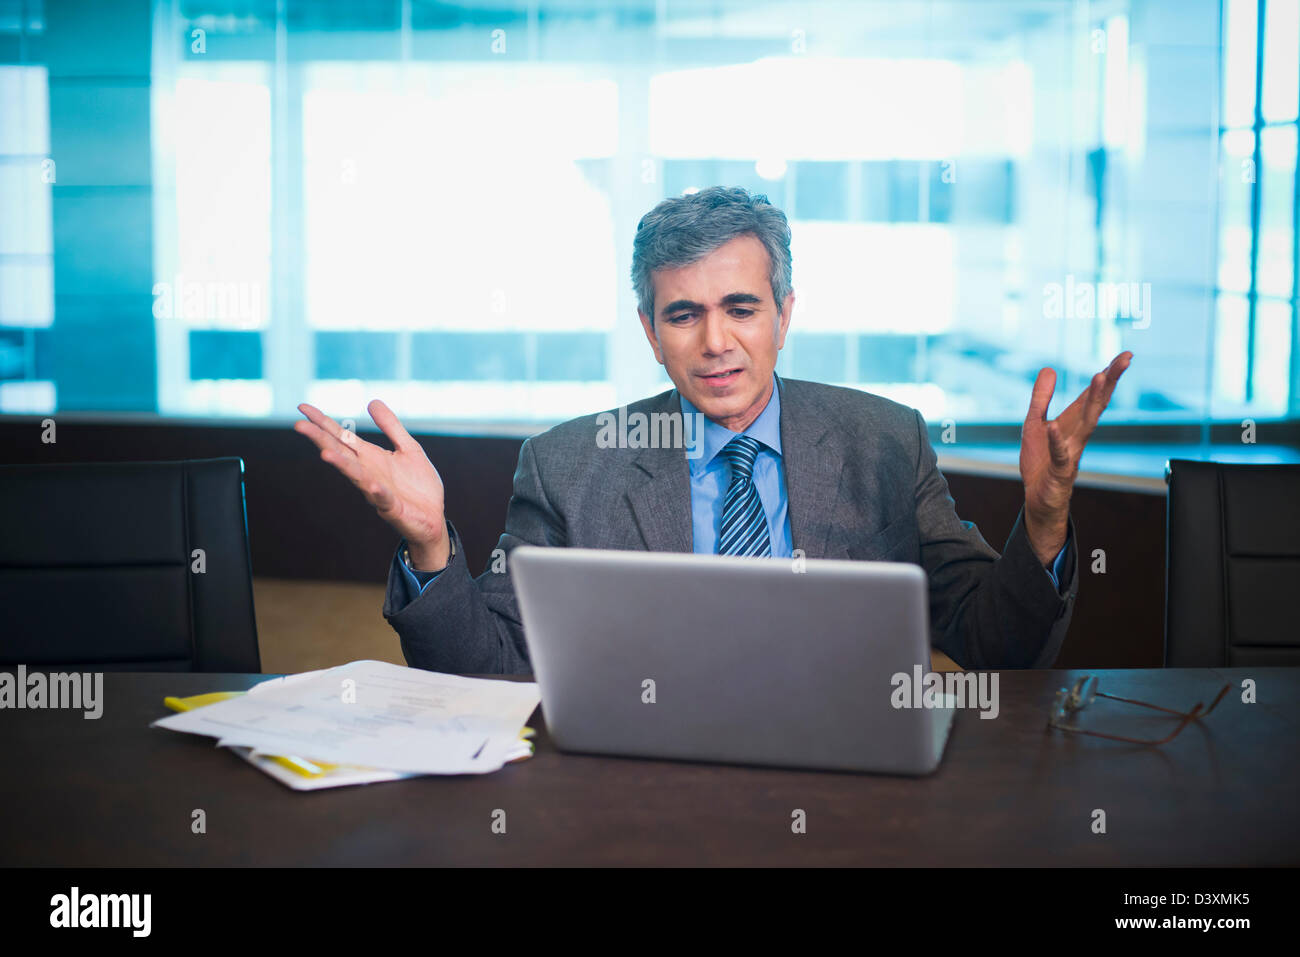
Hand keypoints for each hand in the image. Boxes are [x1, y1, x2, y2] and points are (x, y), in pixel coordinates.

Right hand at [293, 399, 450, 569]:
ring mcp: (377, 491)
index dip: (323, 422)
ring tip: (325, 453)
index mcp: (370, 457)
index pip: (341, 436)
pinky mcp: (393, 508)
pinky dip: (377, 492)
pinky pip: (383, 499)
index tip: (302, 407)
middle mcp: (368, 472)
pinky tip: (372, 484)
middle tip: (299, 425)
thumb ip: (391, 426)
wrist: (434, 518)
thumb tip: (372, 401)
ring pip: (356, 476)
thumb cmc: (418, 486)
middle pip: (340, 453)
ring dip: (341, 465)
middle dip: (321, 439)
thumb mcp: (408, 448)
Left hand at [1020, 351, 1132, 564]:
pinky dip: (1057, 442)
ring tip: (1099, 377)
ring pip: (1086, 425)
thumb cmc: (1041, 461)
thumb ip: (1042, 397)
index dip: (1109, 375)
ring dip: (1092, 401)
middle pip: (1098, 404)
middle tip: (1126, 359)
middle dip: (1110, 381)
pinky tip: (1054, 427)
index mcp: (1074, 423)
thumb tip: (1049, 368)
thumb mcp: (1034, 423)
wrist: (1038, 498)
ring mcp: (1072, 452)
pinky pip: (1059, 455)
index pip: (1095, 395)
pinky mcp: (1059, 471)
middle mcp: (1078, 435)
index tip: (1126, 355)